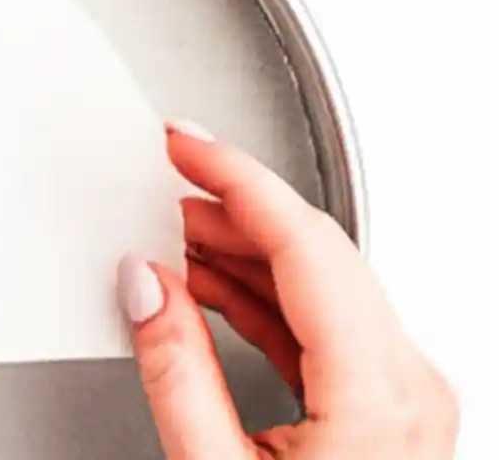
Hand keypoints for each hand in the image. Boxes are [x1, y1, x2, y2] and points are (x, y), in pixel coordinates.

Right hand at [117, 121, 457, 458]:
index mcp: (379, 393)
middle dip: (233, 208)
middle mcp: (407, 387)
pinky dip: (262, 298)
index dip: (236, 178)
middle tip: (169, 181)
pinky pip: (321, 327)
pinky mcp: (384, 409)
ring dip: (243, 251)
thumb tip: (146, 285)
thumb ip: (176, 372)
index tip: (186, 144)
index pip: (305, 242)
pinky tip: (209, 287)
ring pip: (320, 284)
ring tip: (176, 235)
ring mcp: (403, 397)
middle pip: (316, 253)